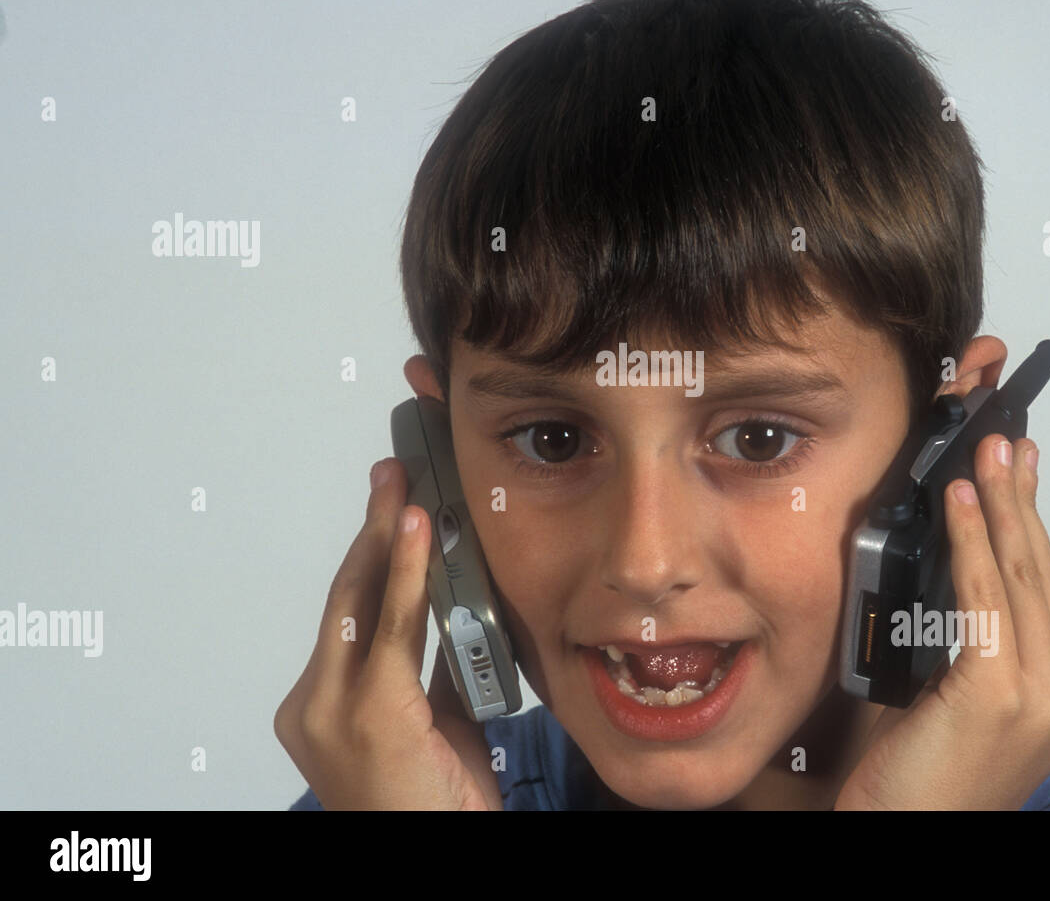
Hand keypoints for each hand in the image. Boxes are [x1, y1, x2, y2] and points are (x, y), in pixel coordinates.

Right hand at [274, 457, 501, 809]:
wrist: (432, 860)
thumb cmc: (434, 807)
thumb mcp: (432, 724)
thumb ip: (428, 671)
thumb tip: (449, 613)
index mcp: (323, 705)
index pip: (348, 613)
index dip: (369, 556)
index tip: (388, 511)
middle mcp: (314, 704)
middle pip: (345, 596)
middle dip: (370, 529)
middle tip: (391, 475)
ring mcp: (331, 709)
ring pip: (359, 601)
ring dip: (385, 536)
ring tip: (403, 487)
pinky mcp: (366, 712)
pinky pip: (393, 627)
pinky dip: (406, 573)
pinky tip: (416, 532)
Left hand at [835, 433, 1049, 809]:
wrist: (903, 839)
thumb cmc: (916, 783)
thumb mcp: (948, 700)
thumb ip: (962, 643)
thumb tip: (945, 576)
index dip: (1036, 532)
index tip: (1020, 483)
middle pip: (1047, 576)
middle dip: (1024, 502)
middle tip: (1010, 448)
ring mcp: (1041, 696)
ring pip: (1023, 577)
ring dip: (1003, 506)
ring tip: (989, 456)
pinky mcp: (1002, 693)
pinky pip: (986, 598)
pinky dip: (973, 542)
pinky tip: (962, 502)